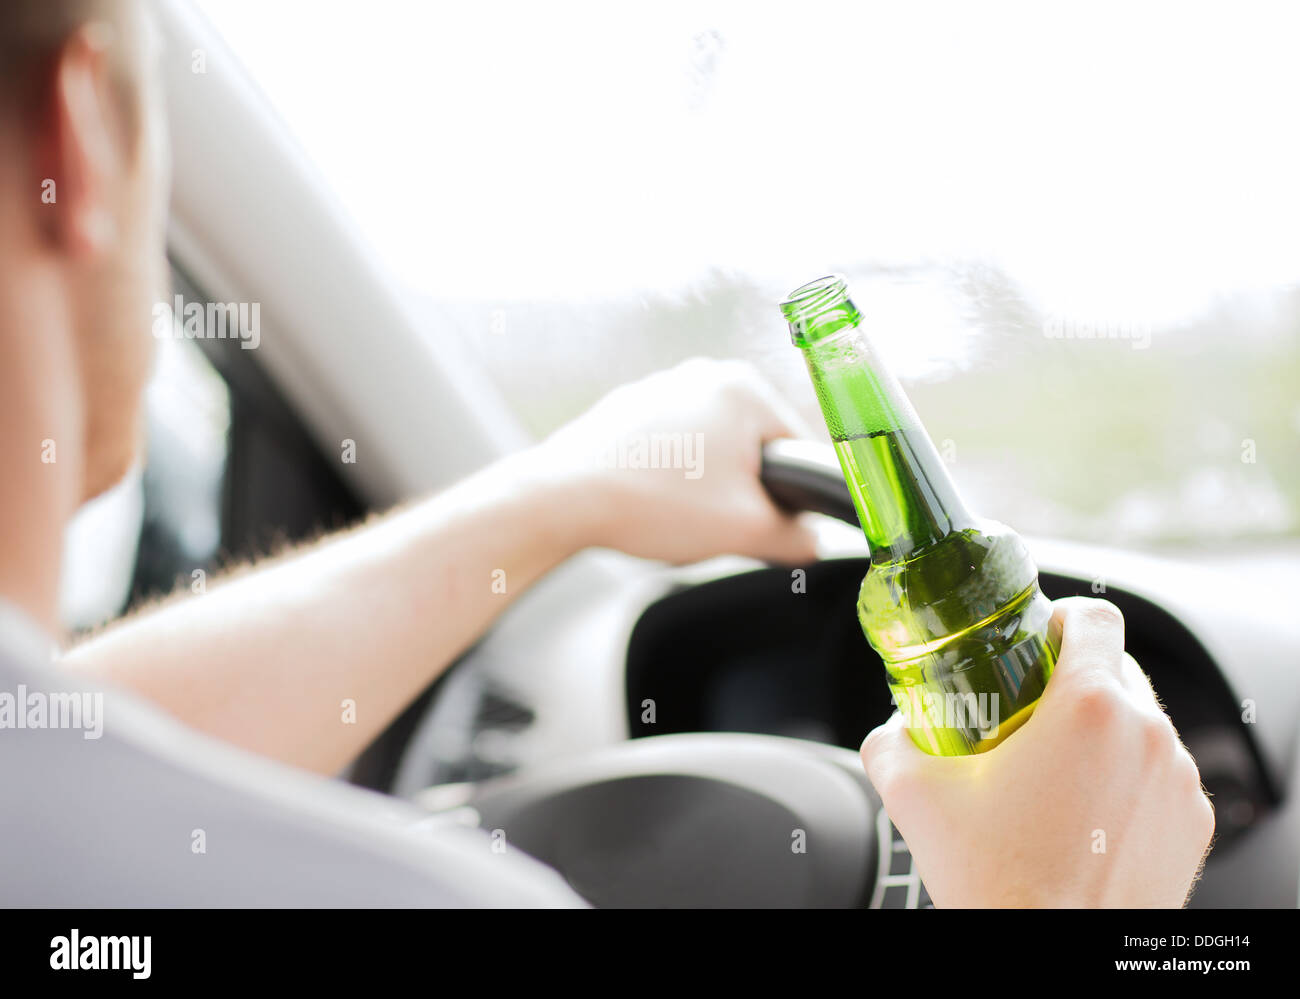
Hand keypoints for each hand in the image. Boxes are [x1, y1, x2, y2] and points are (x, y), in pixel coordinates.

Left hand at [533, 358, 819, 564]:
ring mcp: (661, 388)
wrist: (562, 499)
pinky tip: (648, 504)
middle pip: (752, 450)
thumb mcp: (746, 531)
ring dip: (703, 489)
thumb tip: (813, 543)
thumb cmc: (653, 504)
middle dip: (740, 494)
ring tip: (674, 514)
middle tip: (712, 523)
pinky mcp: (628, 410)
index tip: (765, 524)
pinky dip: (667, 480)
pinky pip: (671, 451)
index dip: (790, 498)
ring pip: (710, 453)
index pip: (799, 447)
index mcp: (743, 387)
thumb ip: (798, 539)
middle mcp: (703, 374)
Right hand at [860, 597, 1214, 907]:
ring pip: (1140, 722)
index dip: (1060, 618)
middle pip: (1116, 667)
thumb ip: (893, 741)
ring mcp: (1177, 782)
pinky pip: (1158, 774)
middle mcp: (1147, 736)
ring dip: (1099, 731)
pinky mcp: (1191, 823)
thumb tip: (894, 728)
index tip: (1034, 641)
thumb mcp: (915, 795)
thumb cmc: (995, 882)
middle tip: (1024, 709)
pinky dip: (1125, 778)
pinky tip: (1082, 811)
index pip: (1096, 618)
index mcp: (1088, 708)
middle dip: (1070, 679)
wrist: (1047, 954)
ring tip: (1052, 770)